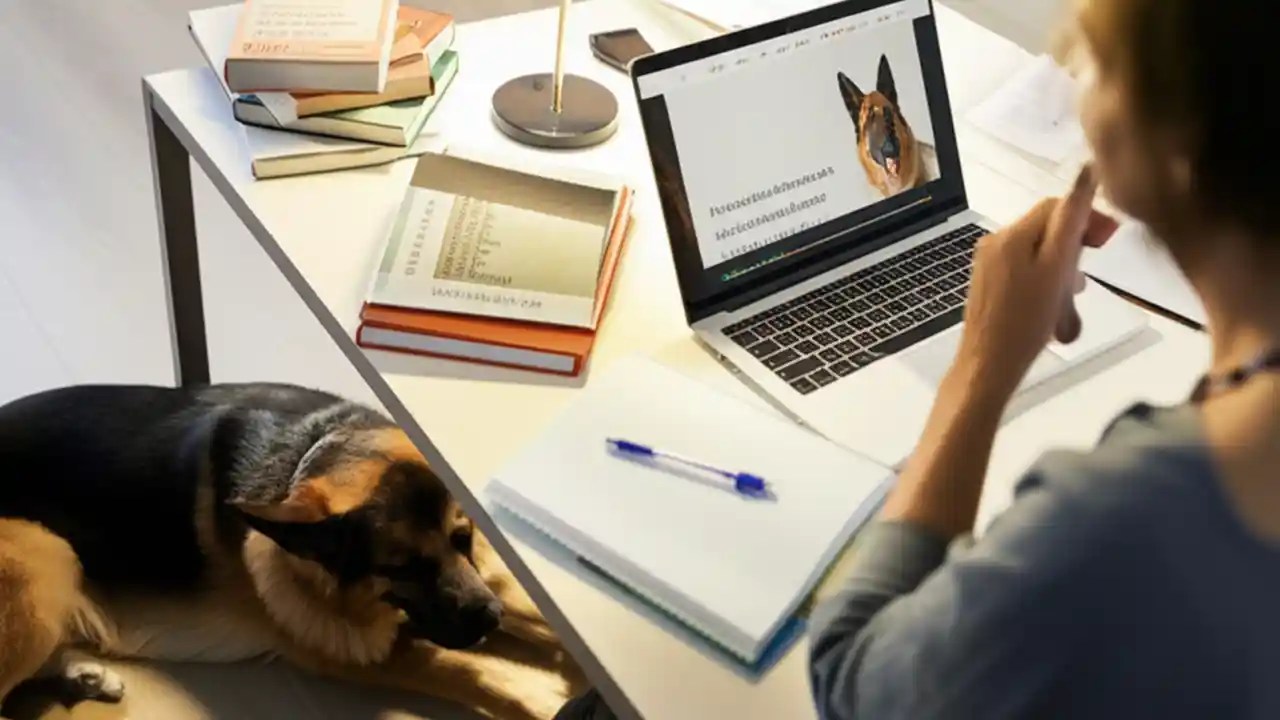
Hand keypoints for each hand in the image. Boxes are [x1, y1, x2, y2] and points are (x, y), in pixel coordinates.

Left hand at [952, 166, 1117, 400]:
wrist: (988, 367)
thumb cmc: (1025, 322)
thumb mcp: (1056, 269)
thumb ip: (1071, 221)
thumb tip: (1086, 172)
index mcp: (1011, 235)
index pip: (1057, 206)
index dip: (1088, 218)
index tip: (1109, 241)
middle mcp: (995, 243)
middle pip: (1048, 232)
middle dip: (1074, 255)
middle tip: (1083, 286)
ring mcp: (989, 265)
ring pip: (1041, 257)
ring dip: (1063, 278)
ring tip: (1068, 309)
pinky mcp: (989, 286)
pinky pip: (1027, 275)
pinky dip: (1047, 290)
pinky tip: (1054, 317)